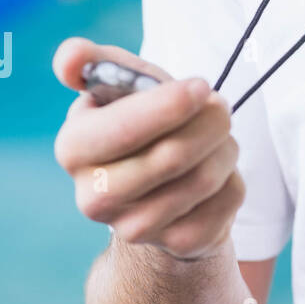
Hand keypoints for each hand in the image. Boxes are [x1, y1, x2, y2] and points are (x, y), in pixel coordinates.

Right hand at [52, 38, 243, 260]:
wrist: (164, 187)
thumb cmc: (144, 126)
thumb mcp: (121, 87)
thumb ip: (95, 62)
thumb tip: (70, 59)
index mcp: (73, 150)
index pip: (122, 130)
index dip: (168, 106)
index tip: (199, 87)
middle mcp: (94, 197)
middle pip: (171, 157)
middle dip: (209, 124)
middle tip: (220, 108)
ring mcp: (135, 228)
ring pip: (204, 178)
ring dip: (225, 147)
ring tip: (218, 138)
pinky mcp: (178, 244)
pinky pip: (227, 200)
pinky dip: (234, 177)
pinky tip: (219, 172)